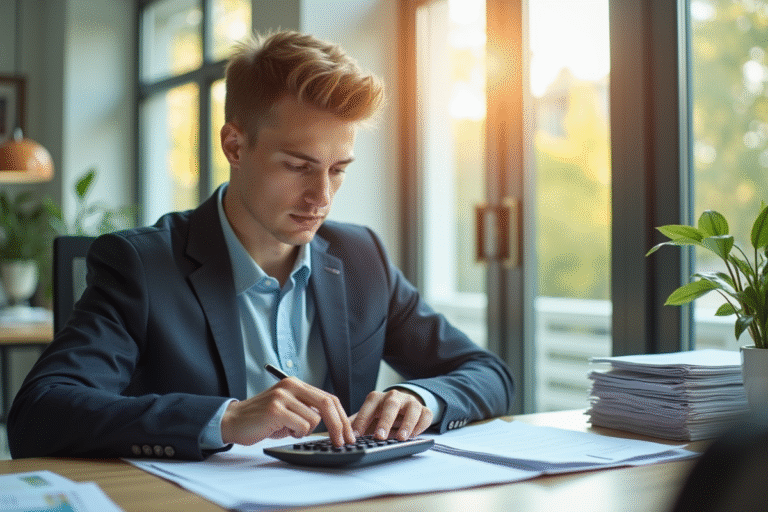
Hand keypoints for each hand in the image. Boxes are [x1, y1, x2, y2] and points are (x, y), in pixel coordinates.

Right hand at [220, 377, 355, 446]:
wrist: (233, 421)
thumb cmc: (263, 419)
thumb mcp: (288, 409)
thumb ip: (307, 409)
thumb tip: (335, 421)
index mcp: (296, 384)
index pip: (329, 397)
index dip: (342, 417)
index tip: (348, 433)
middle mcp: (291, 386)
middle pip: (328, 403)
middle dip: (339, 426)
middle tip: (342, 442)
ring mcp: (283, 396)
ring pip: (314, 419)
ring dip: (305, 431)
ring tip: (287, 429)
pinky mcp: (276, 409)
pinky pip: (301, 426)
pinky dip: (296, 433)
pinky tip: (281, 430)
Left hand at [350, 388, 432, 440]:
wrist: (403, 405)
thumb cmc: (381, 413)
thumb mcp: (367, 417)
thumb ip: (354, 424)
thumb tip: (336, 434)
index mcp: (377, 398)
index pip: (369, 405)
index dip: (363, 420)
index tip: (356, 435)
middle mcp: (394, 397)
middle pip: (391, 404)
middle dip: (385, 420)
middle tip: (379, 437)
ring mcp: (410, 402)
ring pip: (412, 408)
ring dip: (407, 424)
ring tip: (401, 438)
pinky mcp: (424, 410)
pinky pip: (425, 415)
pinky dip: (421, 425)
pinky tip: (414, 436)